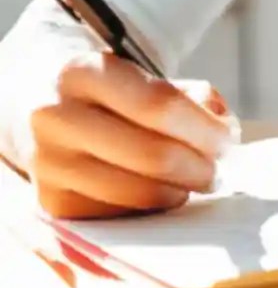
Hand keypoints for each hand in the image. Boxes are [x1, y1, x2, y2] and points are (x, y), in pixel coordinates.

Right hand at [25, 52, 237, 218]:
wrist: (39, 106)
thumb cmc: (113, 94)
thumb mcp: (146, 76)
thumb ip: (193, 97)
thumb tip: (224, 129)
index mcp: (84, 72)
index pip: (158, 104)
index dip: (204, 128)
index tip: (228, 140)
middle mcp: (56, 116)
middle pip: (152, 154)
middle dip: (200, 167)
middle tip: (218, 170)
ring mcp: (48, 163)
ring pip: (137, 191)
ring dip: (181, 191)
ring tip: (196, 180)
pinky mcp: (51, 202)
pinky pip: (120, 215)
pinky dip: (152, 208)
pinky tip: (163, 192)